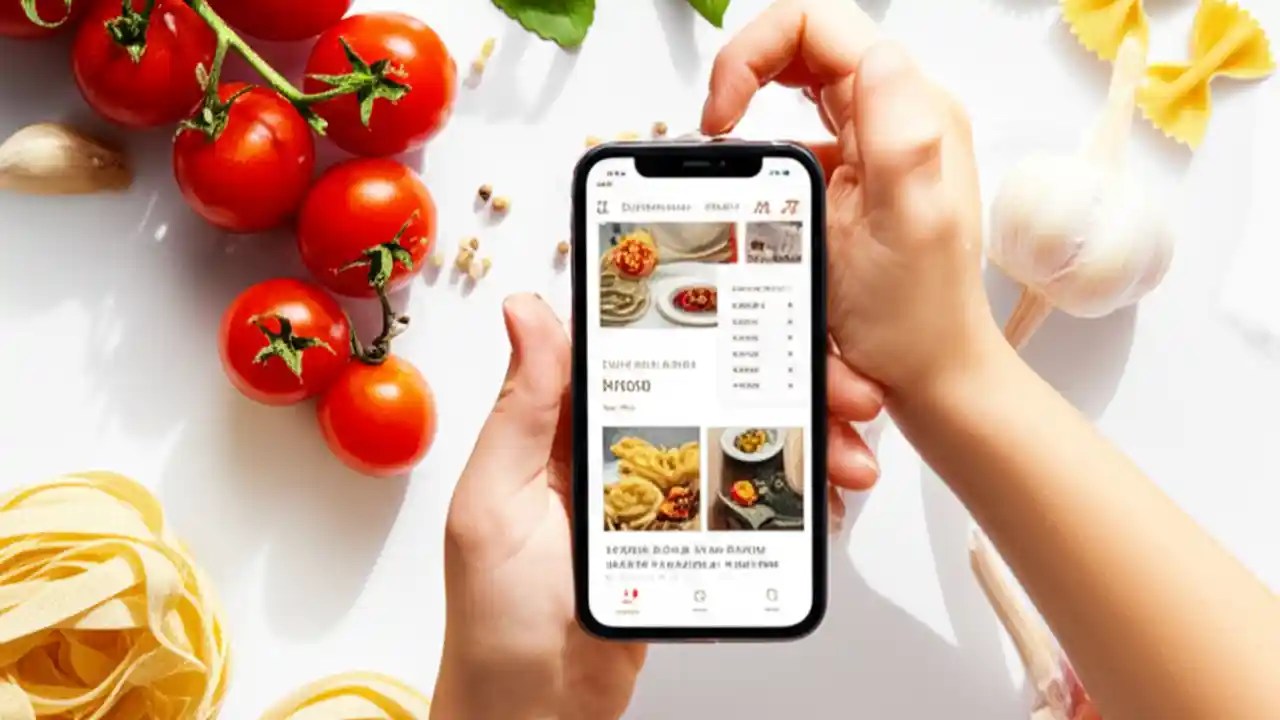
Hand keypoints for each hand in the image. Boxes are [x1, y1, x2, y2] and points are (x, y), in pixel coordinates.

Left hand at [434, 292, 883, 719]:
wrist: (536, 715)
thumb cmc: (495, 619)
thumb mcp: (494, 502)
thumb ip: (521, 409)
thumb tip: (527, 310)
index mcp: (563, 425)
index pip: (644, 349)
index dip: (713, 327)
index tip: (775, 317)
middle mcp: (613, 450)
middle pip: (712, 390)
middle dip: (784, 384)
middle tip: (843, 397)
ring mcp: (656, 496)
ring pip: (739, 445)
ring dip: (799, 442)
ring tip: (846, 458)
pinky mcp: (685, 541)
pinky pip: (743, 504)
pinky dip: (788, 499)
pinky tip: (822, 497)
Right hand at [703, 0, 998, 400]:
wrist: (928, 378)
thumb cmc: (915, 321)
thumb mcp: (905, 231)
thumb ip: (899, 138)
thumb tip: (877, 56)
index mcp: (911, 114)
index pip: (820, 27)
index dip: (754, 52)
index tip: (722, 115)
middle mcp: (896, 119)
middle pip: (804, 45)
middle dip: (746, 73)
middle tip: (715, 128)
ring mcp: (872, 148)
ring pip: (797, 86)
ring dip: (752, 113)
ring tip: (727, 160)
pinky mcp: (851, 178)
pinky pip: (797, 135)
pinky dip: (762, 153)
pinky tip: (752, 196)